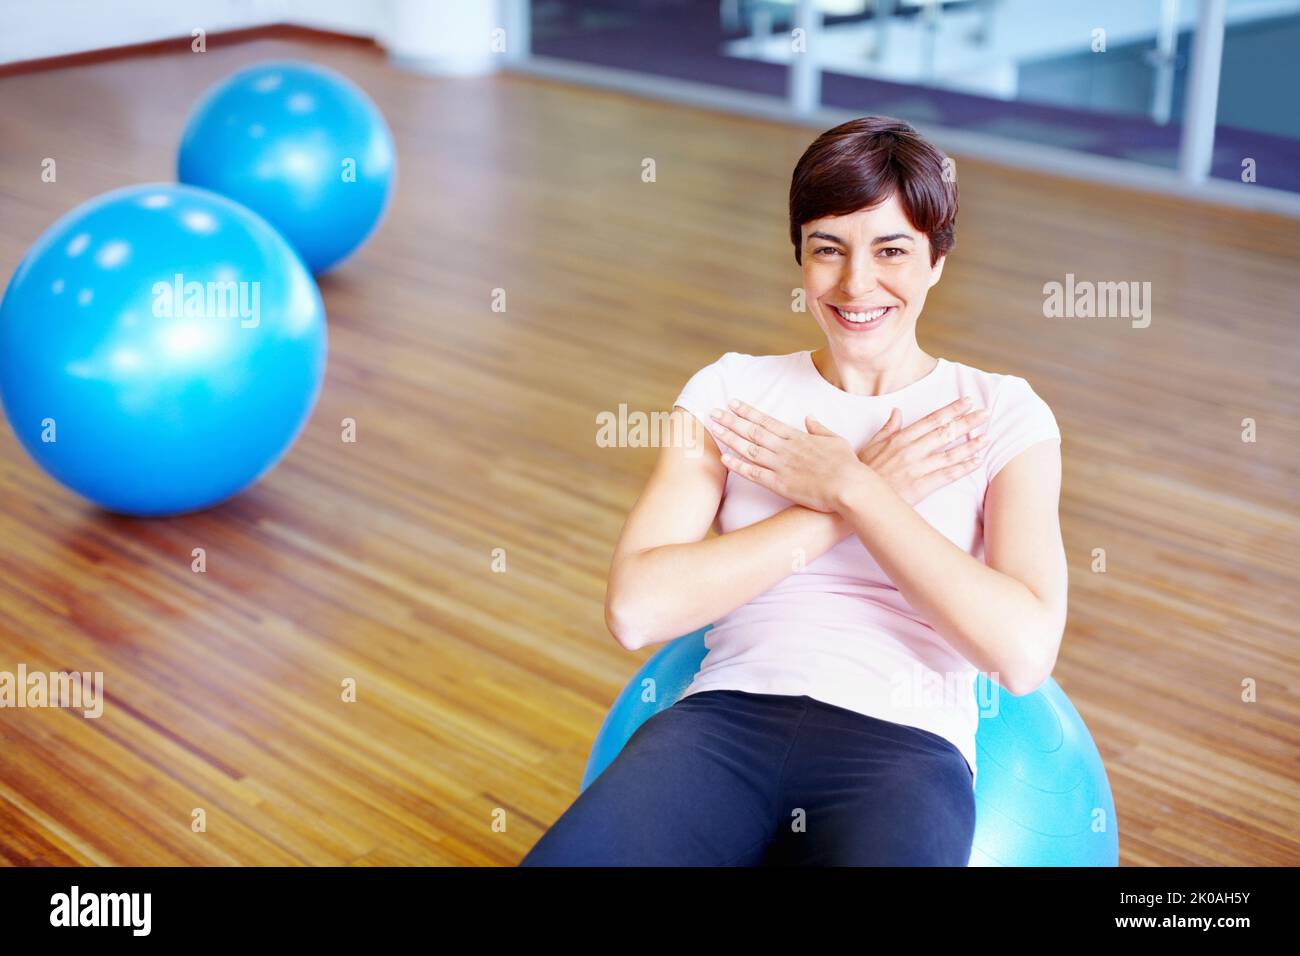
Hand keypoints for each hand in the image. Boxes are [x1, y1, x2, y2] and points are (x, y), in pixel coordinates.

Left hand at [708, 400, 864, 513]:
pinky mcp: (780, 484)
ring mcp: (781, 465)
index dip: (747, 411)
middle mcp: (785, 448)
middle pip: (753, 431)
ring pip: (749, 449)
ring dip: (730, 438)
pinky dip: (738, 466)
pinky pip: (754, 474)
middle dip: (731, 421)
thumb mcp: (835, 439)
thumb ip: (819, 428)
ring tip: (713, 429)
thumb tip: (808, 418)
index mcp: (797, 437)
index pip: (766, 420)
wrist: (850, 486)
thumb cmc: (847, 465)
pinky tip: (724, 459)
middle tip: (713, 412)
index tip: (732, 403)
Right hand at [859, 397, 988, 504]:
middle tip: (985, 413)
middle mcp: (910, 450)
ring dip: (971, 444)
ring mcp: (916, 468)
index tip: (967, 401)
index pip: (931, 420)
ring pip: (950, 453)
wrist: (856, 497)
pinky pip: (947, 475)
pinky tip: (977, 462)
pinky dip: (963, 468)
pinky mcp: (920, 486)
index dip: (951, 409)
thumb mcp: (870, 445)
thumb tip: (897, 412)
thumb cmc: (861, 472)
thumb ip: (887, 428)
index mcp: (899, 438)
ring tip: (987, 437)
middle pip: (945, 432)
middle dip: (967, 421)